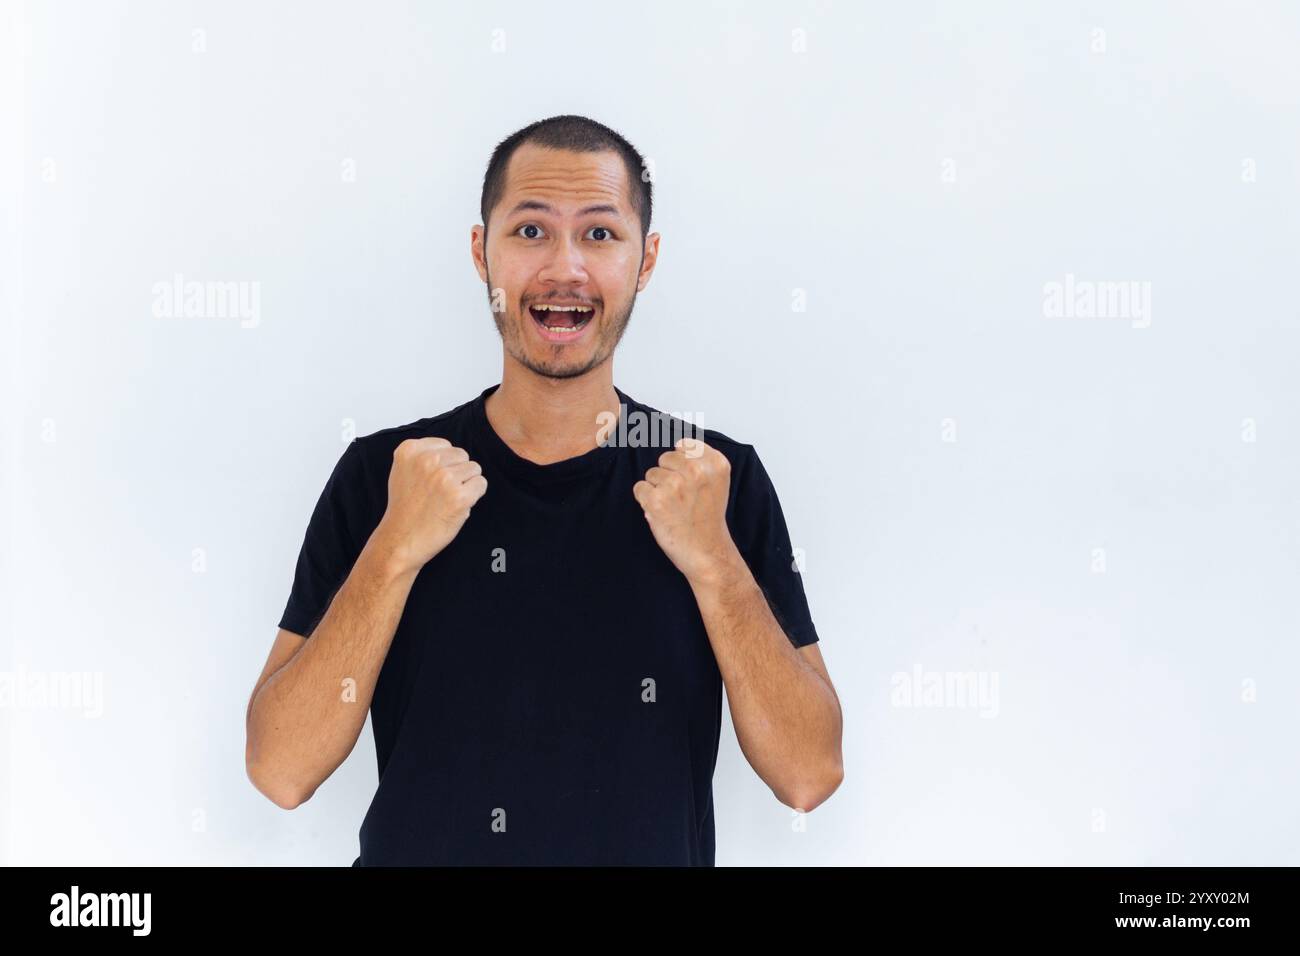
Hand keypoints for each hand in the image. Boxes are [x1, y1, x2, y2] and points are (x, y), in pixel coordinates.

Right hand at [374, 437, 486, 573]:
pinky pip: (480, 484)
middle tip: (439, 493)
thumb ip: (423, 455)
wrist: (401, 540)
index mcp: (410, 450)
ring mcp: (444, 478)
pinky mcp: (459, 496)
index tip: (430, 482)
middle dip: (456, 472)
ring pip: (474, 468)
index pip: (445, 445)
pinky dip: (474, 495)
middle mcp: (427, 460)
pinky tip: (457, 506)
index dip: (443, 465)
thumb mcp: (403, 471)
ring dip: (465, 483)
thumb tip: (450, 449)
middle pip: (462, 454)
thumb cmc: (405, 508)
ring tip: (446, 499)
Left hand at [632, 438, 739, 584]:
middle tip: (682, 498)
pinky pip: (640, 488)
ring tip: (674, 507)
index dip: (682, 464)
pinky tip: (662, 512)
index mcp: (715, 464)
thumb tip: (678, 444)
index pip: (685, 445)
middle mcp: (696, 470)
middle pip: (665, 458)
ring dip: (657, 490)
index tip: (690, 481)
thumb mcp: (717, 482)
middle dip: (668, 475)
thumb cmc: (708, 518)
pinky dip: (646, 501)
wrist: (707, 551)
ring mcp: (675, 485)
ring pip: (651, 474)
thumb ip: (702, 460)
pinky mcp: (656, 500)